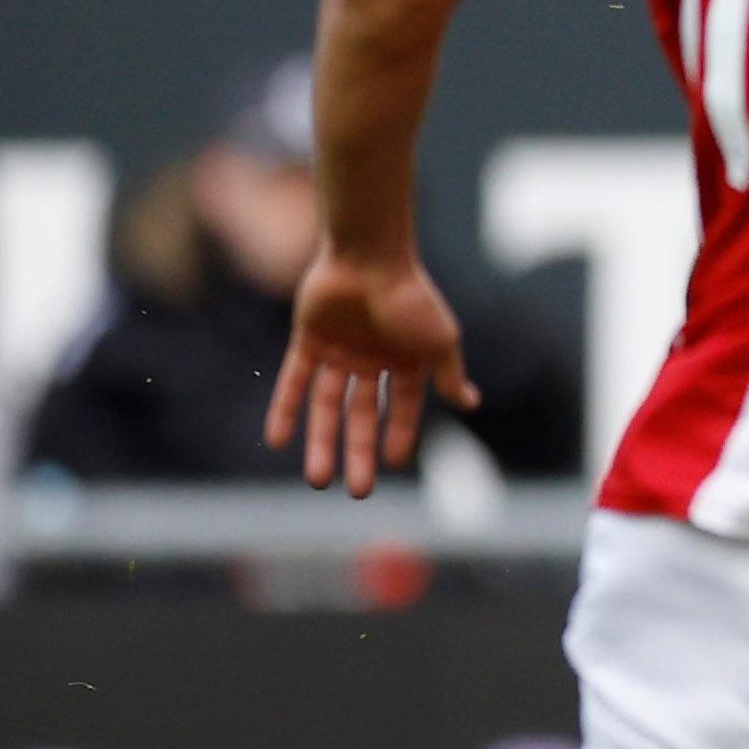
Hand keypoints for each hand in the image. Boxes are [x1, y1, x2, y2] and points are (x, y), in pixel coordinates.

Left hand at [264, 246, 478, 496]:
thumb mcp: (441, 341)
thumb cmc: (411, 298)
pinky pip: (294, 382)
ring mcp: (339, 352)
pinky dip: (285, 411)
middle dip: (358, 454)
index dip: (397, 438)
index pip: (401, 410)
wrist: (369, 257)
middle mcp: (371, 362)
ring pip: (326, 406)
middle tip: (356, 491)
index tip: (390, 467)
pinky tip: (278, 441)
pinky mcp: (309, 341)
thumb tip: (470, 403)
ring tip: (318, 480)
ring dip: (321, 442)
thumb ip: (449, 374)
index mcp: (405, 362)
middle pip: (362, 417)